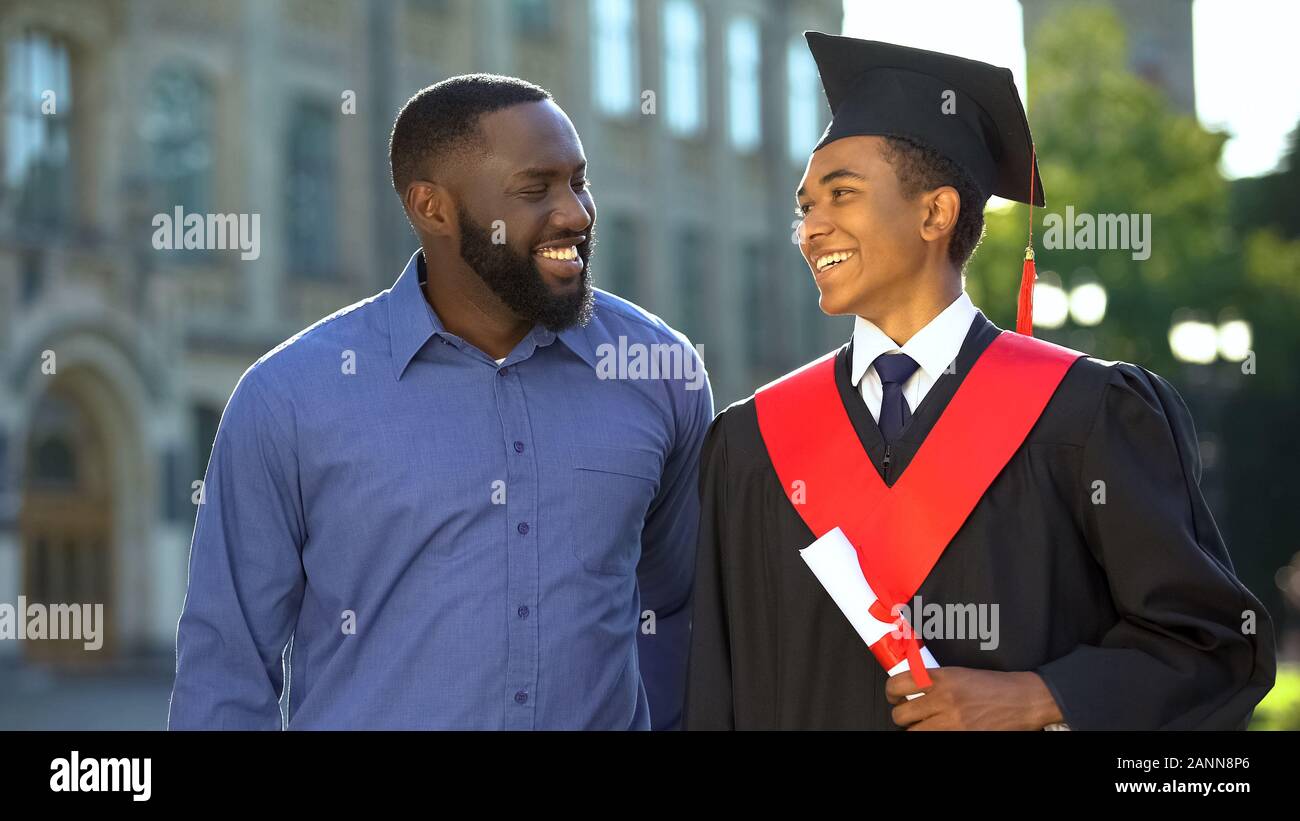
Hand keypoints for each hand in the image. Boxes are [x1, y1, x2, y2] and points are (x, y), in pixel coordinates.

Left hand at [886, 667, 1063, 729]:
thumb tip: (910, 689)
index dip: (891, 693)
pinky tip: (941, 731)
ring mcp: (952, 722)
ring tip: (926, 725)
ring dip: (916, 729)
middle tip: (910, 713)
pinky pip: (935, 740)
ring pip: (914, 732)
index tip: (894, 696)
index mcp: (941, 678)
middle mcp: (943, 699)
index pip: (897, 684)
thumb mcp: (958, 674)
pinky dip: (934, 736)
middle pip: (901, 714)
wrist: (1023, 700)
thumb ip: (933, 681)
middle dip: (903, 715)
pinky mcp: (962, 737)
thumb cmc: (995, 686)